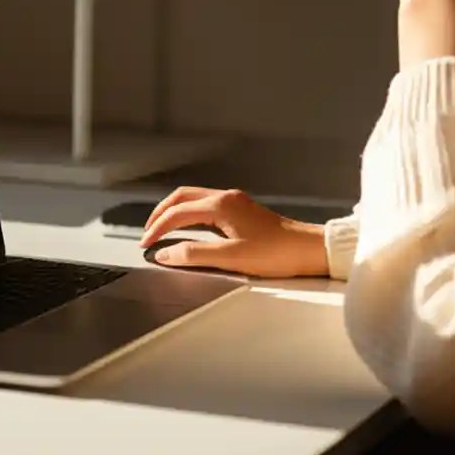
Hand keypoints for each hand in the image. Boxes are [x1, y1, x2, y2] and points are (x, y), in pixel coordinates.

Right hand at [140, 188, 328, 277]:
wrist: (309, 249)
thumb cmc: (275, 254)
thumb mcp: (231, 257)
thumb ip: (195, 254)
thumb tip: (165, 254)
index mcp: (220, 205)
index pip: (177, 213)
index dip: (157, 229)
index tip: (146, 246)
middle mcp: (225, 197)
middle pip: (181, 197)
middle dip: (160, 213)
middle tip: (147, 233)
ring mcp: (235, 201)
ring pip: (194, 198)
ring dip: (174, 211)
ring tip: (161, 230)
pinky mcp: (241, 209)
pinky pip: (206, 205)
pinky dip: (189, 214)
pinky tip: (188, 228)